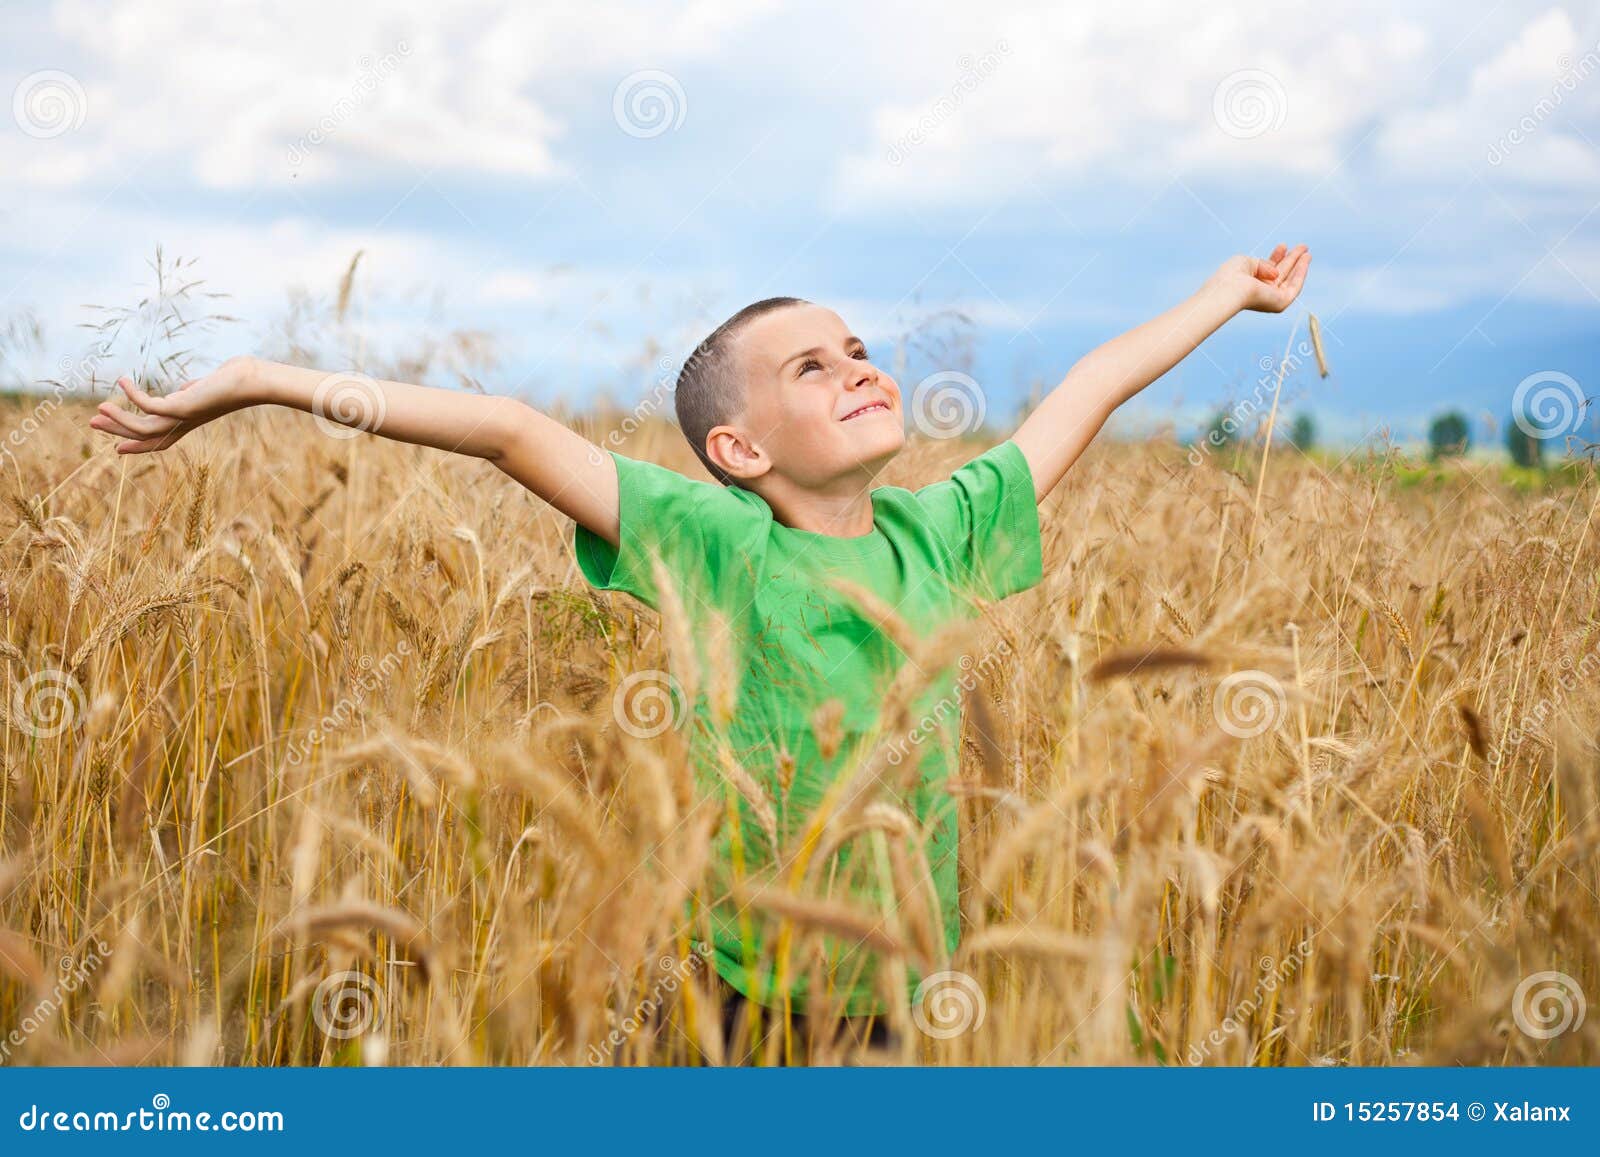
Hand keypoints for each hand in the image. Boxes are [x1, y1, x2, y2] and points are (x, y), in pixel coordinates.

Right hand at [89, 356, 259, 453]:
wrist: (254, 381)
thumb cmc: (235, 381)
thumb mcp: (209, 387)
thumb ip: (194, 391)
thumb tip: (187, 388)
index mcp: (188, 421)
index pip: (159, 439)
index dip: (137, 446)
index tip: (118, 449)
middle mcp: (184, 423)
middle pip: (145, 436)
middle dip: (118, 431)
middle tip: (92, 422)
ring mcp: (183, 417)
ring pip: (143, 427)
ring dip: (119, 420)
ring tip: (99, 408)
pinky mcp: (184, 407)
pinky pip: (150, 406)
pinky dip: (133, 395)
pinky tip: (123, 381)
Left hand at [1208, 244, 1310, 313]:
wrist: (1230, 288)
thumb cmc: (1232, 275)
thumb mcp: (1247, 262)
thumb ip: (1263, 264)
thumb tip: (1276, 272)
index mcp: (1250, 284)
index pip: (1267, 271)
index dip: (1276, 257)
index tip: (1283, 246)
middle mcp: (1261, 293)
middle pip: (1280, 275)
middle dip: (1291, 260)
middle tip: (1302, 247)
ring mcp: (1271, 299)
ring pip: (1289, 280)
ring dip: (1299, 265)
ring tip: (1306, 250)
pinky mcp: (1280, 303)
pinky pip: (1295, 286)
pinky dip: (1301, 273)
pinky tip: (1305, 260)